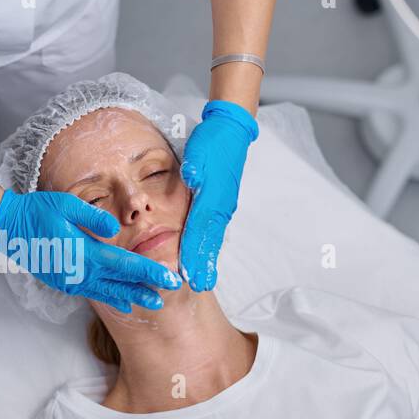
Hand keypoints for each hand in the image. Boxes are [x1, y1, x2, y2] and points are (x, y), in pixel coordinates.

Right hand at [0, 190, 181, 312]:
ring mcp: (71, 281)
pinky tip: (122, 300)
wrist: (9, 228)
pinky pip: (94, 292)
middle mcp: (79, 273)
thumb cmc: (37, 212)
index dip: (150, 272)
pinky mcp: (65, 283)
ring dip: (131, 296)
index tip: (171, 277)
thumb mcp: (65, 205)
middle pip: (121, 283)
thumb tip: (116, 229)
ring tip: (152, 302)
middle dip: (147, 288)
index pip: (125, 265)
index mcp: (84, 254)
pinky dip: (111, 296)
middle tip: (171, 292)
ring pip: (108, 292)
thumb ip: (92, 217)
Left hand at [179, 99, 258, 290]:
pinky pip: (215, 230)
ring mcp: (223, 206)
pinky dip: (210, 246)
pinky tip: (207, 257)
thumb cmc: (212, 140)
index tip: (186, 271)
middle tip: (197, 286)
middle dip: (202, 264)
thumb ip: (195, 166)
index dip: (192, 251)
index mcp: (211, 195)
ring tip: (204, 280)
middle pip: (208, 240)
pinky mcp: (223, 203)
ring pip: (213, 238)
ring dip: (208, 259)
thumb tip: (191, 177)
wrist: (231, 132)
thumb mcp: (199, 150)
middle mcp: (220, 205)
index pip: (198, 229)